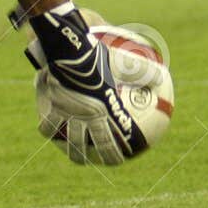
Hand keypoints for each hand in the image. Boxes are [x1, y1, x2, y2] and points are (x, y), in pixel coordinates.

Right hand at [27, 3, 142, 164]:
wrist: (67, 46)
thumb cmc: (97, 51)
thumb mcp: (124, 59)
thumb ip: (143, 70)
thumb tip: (161, 76)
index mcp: (101, 110)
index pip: (108, 143)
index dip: (113, 156)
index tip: (119, 160)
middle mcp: (81, 116)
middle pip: (83, 148)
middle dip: (91, 158)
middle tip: (96, 161)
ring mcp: (63, 113)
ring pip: (63, 140)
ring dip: (69, 148)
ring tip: (72, 151)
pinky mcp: (48, 105)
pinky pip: (46, 123)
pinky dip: (48, 129)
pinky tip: (50, 130)